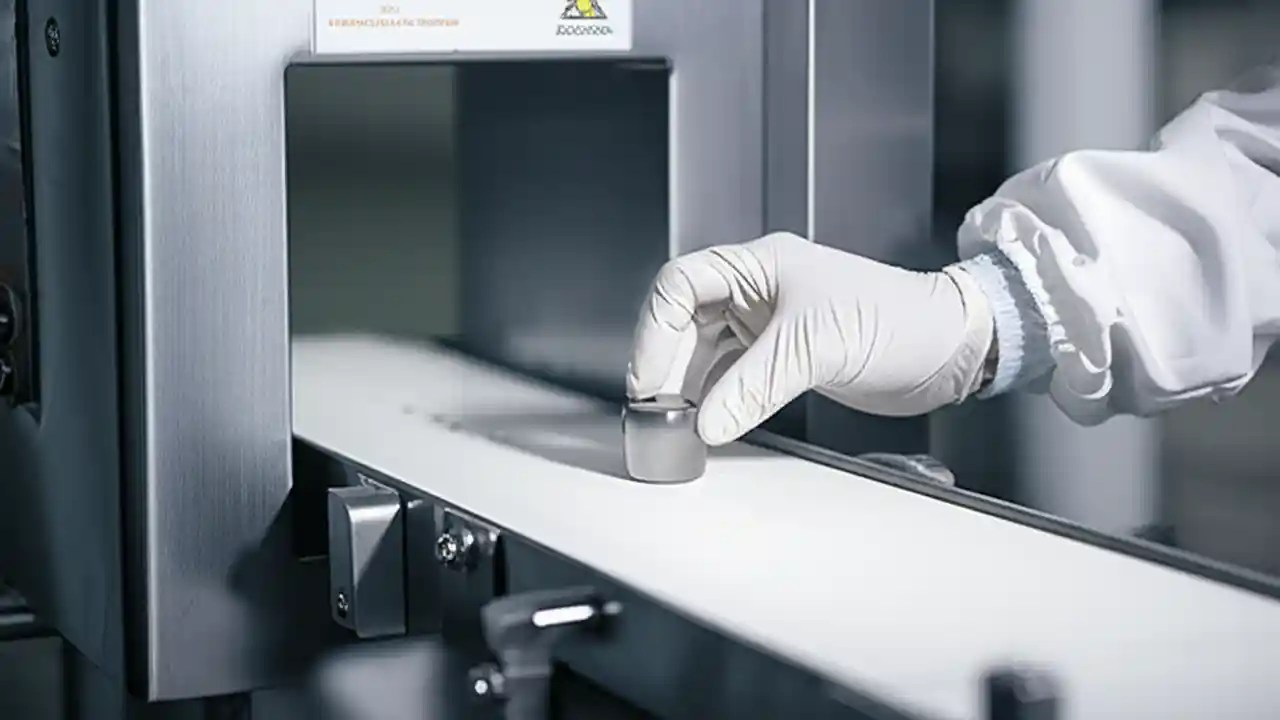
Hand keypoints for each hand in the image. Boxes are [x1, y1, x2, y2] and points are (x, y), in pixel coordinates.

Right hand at [627, 232, 994, 444]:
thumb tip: (708, 422)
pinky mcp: (785, 357)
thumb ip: (755, 385)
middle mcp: (758, 291)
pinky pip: (732, 375)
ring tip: (679, 419)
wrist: (948, 347)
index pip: (680, 285)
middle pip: (684, 320)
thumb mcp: (817, 345)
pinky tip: (712, 419)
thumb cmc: (899, 318)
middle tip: (656, 405)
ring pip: (705, 350)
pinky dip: (717, 397)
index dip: (655, 331)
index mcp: (759, 265)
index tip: (649, 378)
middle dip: (666, 361)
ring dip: (689, 383)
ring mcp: (770, 324)